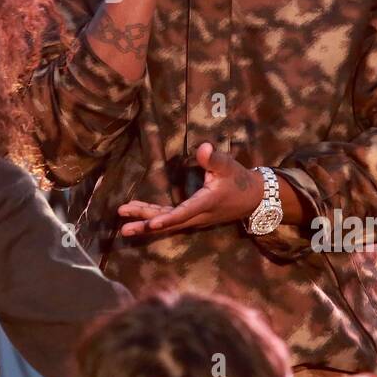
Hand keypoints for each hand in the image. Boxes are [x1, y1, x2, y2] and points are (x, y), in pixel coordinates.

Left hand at [117, 142, 263, 236]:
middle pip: (169, 222)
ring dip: (146, 222)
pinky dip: (155, 218)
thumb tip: (203, 148)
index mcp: (206, 203)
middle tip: (124, 228)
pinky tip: (140, 215)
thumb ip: (214, 159)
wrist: (252, 198)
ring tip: (124, 222)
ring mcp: (195, 219)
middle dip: (147, 225)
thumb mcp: (229, 166)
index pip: (184, 213)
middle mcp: (198, 216)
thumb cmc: (239, 179)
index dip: (167, 218)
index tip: (150, 224)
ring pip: (168, 223)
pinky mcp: (193, 218)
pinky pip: (171, 221)